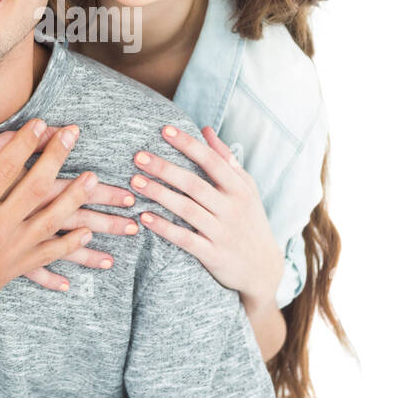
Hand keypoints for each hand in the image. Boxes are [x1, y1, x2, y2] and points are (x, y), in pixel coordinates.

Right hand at [0, 126, 137, 290]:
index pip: (5, 167)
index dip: (25, 142)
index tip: (42, 123)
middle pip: (36, 188)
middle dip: (57, 157)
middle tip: (73, 135)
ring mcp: (7, 252)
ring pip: (51, 221)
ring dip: (75, 198)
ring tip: (93, 178)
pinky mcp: (12, 271)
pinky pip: (48, 256)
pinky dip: (69, 245)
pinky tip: (85, 234)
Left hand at [128, 125, 282, 308]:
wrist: (263, 268)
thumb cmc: (250, 220)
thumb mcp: (247, 188)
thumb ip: (226, 159)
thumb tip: (205, 129)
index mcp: (239, 189)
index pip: (212, 161)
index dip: (188, 145)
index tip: (164, 130)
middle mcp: (232, 208)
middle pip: (194, 184)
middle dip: (165, 169)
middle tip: (139, 156)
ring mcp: (222, 232)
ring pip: (187, 210)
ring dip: (160, 194)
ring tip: (135, 182)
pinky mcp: (213, 255)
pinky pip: (185, 240)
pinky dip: (165, 228)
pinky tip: (144, 217)